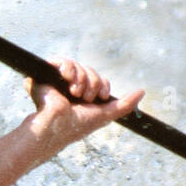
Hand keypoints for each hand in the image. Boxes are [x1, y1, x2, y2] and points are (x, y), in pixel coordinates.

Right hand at [23, 59, 143, 159]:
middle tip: (84, 98)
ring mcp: (55, 81)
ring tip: (74, 93)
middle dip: (93, 83)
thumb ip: (124, 104)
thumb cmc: (77, 125)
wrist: (56, 126)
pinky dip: (68, 67)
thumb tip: (142, 91)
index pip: (98, 80)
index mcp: (81, 97)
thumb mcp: (105, 114)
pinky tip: (67, 79)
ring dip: (81, 79)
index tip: (101, 97)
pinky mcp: (44, 75)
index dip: (102, 85)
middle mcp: (68, 88)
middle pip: (90, 71)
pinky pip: (60, 60)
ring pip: (78, 66)